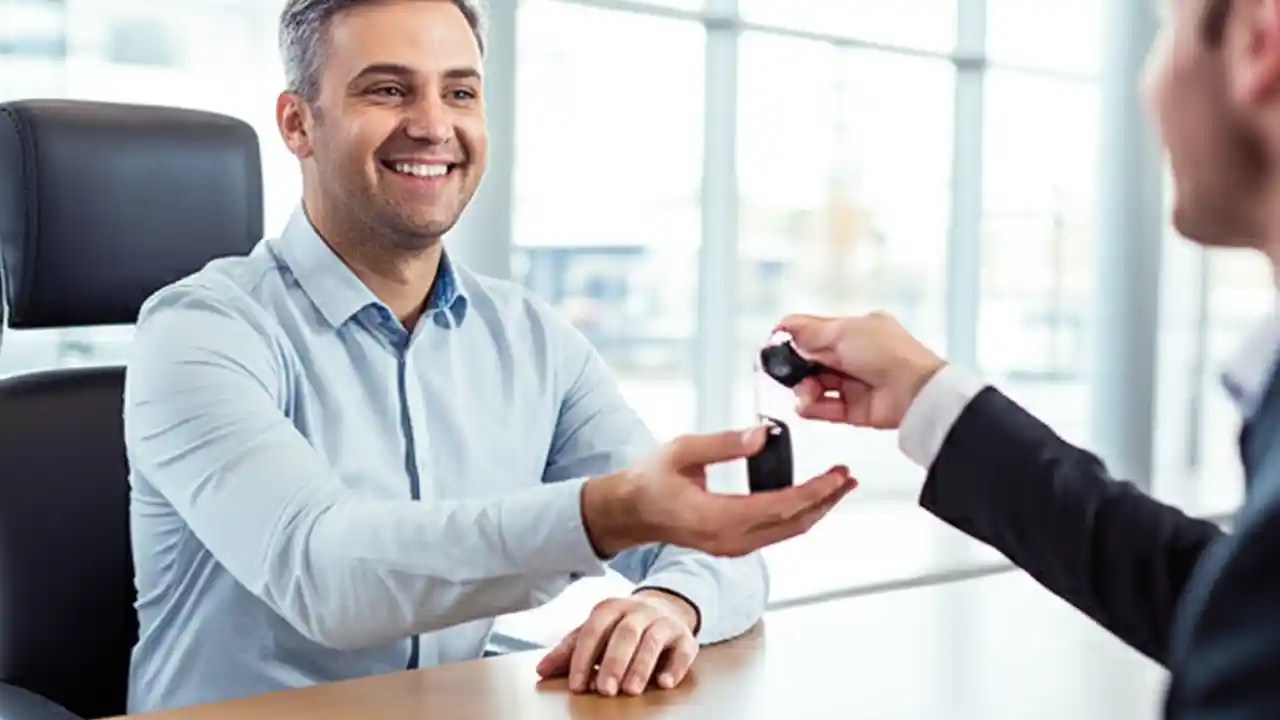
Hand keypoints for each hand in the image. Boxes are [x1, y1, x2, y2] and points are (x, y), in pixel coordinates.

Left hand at [536, 591, 699, 695]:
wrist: (665, 609)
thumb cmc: (621, 628)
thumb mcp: (595, 633)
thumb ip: (569, 650)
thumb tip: (540, 671)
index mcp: (611, 608)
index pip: (594, 630)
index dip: (583, 657)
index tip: (577, 685)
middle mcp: (638, 611)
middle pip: (625, 633)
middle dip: (614, 662)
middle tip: (605, 690)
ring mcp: (664, 622)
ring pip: (653, 640)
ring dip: (641, 666)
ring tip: (631, 690)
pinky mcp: (686, 637)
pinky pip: (684, 650)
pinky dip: (675, 667)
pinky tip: (664, 683)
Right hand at [581, 428, 856, 557]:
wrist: (630, 511)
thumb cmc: (650, 478)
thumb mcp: (682, 450)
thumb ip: (724, 444)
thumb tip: (764, 435)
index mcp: (717, 518)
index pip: (780, 508)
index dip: (814, 491)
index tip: (836, 474)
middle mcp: (729, 541)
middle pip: (793, 525)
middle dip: (826, 501)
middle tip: (848, 476)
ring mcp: (732, 547)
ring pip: (788, 532)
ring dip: (816, 509)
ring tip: (838, 485)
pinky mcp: (733, 545)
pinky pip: (776, 533)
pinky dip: (798, 515)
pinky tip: (810, 497)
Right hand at [775, 312, 945, 429]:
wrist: (915, 392)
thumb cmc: (888, 354)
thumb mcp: (844, 331)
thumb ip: (810, 331)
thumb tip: (784, 327)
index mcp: (855, 331)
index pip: (815, 333)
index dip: (794, 339)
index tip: (775, 347)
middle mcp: (853, 356)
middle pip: (810, 362)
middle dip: (797, 367)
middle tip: (790, 372)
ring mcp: (853, 384)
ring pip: (814, 386)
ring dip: (805, 389)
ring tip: (808, 391)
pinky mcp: (853, 410)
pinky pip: (824, 409)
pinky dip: (813, 407)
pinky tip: (807, 405)